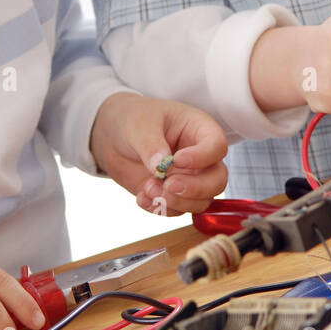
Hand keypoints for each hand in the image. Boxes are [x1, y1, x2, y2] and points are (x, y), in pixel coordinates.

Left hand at [89, 92, 228, 215]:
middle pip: (217, 180)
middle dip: (195, 188)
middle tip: (168, 185)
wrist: (113, 136)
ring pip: (201, 201)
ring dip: (175, 202)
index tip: (177, 160)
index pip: (217, 146)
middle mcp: (200, 157)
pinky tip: (142, 197)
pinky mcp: (174, 195)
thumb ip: (151, 144)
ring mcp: (189, 178)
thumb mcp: (140, 125)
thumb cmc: (133, 119)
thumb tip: (161, 166)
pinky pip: (178, 210)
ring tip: (148, 189)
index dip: (202, 157)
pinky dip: (161, 209)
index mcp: (199, 129)